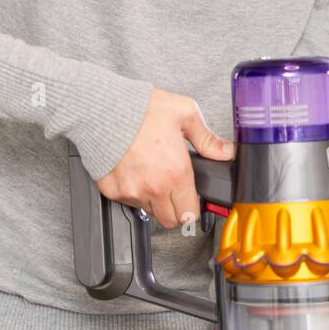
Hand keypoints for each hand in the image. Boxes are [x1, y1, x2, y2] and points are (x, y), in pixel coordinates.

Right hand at [97, 88, 233, 229]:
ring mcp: (132, 191)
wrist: (102, 109)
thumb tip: (226, 152)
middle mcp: (155, 187)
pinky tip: (134, 171)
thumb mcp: (184, 113)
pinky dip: (132, 192)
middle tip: (173, 189)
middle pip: (171, 220)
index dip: (193, 207)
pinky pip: (127, 201)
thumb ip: (207, 139)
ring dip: (154, 200)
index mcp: (176, 172)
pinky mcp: (112, 190)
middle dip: (175, 208)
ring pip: (149, 211)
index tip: (190, 198)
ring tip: (151, 174)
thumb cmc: (140, 109)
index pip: (191, 212)